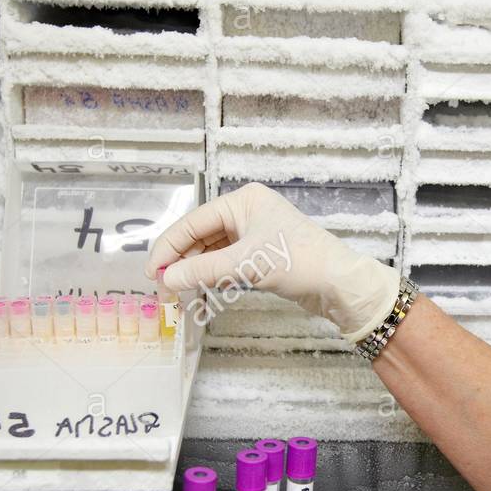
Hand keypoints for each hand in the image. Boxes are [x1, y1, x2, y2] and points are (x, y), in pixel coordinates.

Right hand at [147, 182, 400, 344]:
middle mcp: (247, 211)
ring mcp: (255, 233)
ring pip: (212, 250)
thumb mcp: (245, 265)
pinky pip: (227, 261)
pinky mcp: (261, 254)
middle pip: (200, 235)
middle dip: (180, 260)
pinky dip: (213, 274)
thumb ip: (202, 271)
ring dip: (195, 269)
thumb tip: (167, 279)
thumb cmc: (299, 262)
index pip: (194, 221)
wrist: (339, 284)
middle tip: (161, 286)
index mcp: (243, 201)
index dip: (169, 247)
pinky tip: (201, 288)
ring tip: (177, 290)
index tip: (151, 272)